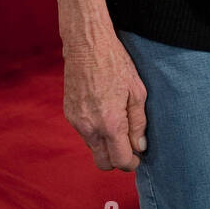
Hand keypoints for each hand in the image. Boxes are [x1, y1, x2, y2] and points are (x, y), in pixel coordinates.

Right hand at [62, 30, 147, 171]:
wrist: (86, 45)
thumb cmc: (116, 63)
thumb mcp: (137, 91)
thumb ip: (138, 122)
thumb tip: (140, 146)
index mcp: (110, 123)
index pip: (120, 160)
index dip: (132, 162)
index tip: (138, 156)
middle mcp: (90, 127)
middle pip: (103, 163)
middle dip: (117, 160)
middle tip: (129, 146)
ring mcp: (77, 122)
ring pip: (93, 148)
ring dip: (106, 144)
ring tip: (118, 123)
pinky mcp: (69, 115)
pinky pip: (84, 134)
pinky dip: (95, 132)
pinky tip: (104, 112)